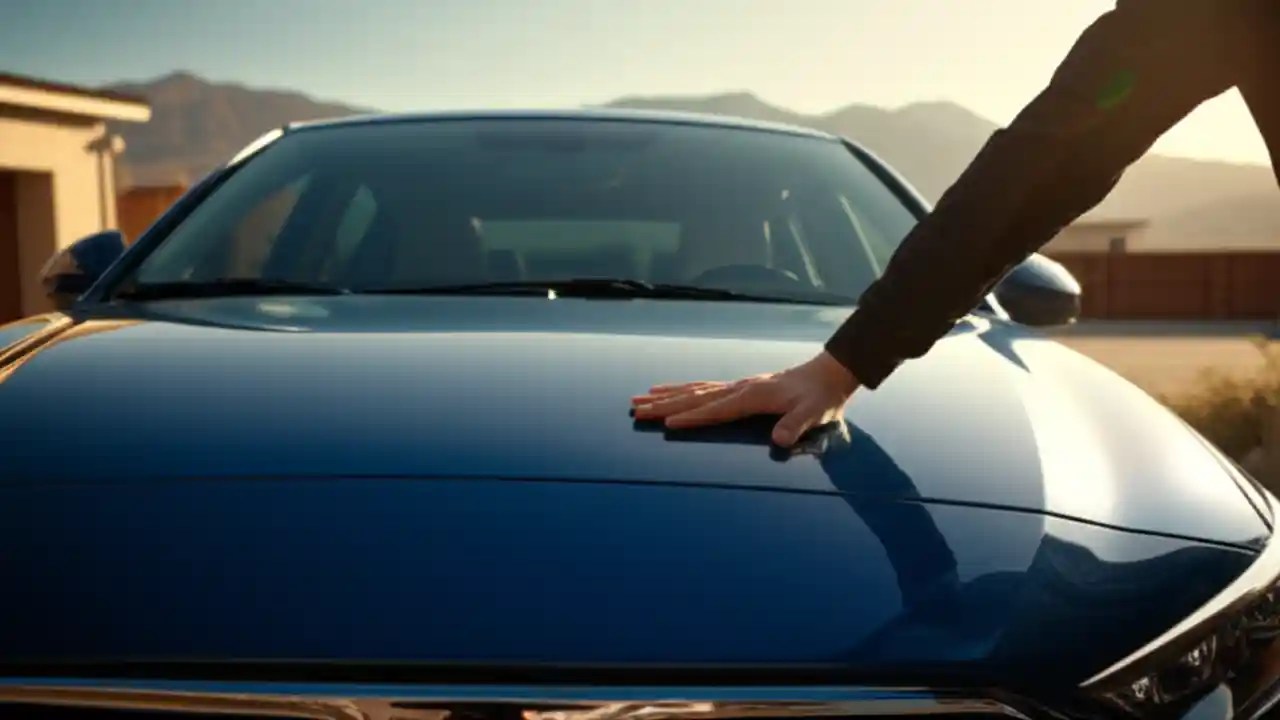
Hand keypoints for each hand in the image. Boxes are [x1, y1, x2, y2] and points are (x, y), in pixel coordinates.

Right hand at [631, 351, 860, 446]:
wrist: (829, 374)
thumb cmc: (821, 397)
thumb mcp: (814, 414)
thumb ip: (796, 426)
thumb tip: (779, 440)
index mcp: (753, 395)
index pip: (716, 409)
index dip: (692, 416)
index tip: (667, 422)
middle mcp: (739, 388)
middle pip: (695, 397)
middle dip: (664, 404)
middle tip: (636, 409)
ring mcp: (737, 386)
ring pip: (694, 390)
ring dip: (666, 396)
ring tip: (639, 399)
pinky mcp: (739, 387)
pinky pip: (704, 388)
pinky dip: (683, 389)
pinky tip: (669, 391)